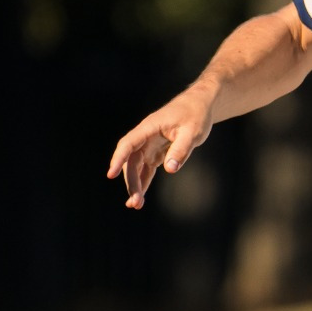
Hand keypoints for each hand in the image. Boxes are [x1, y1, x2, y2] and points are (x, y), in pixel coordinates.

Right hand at [105, 86, 214, 208]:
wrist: (200, 105)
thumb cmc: (196, 114)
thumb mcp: (192, 132)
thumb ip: (181, 149)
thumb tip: (170, 169)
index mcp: (149, 127)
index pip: (128, 144)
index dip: (119, 159)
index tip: (111, 174)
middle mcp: (145, 137)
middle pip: (132, 161)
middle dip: (131, 182)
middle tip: (136, 202)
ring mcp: (149, 145)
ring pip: (136, 167)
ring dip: (135, 185)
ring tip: (136, 205)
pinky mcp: (156, 152)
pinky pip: (146, 169)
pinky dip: (143, 182)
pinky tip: (141, 197)